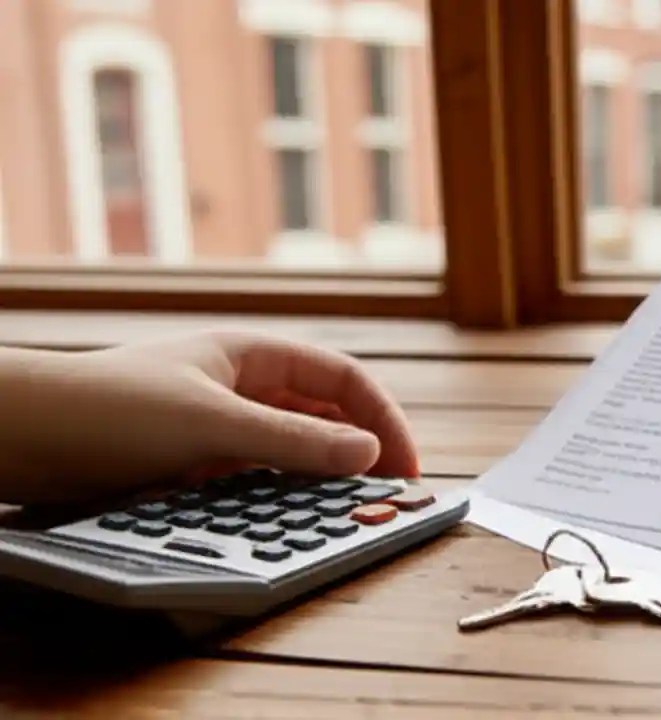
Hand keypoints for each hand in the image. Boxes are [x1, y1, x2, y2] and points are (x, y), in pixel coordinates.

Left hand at [0, 331, 417, 503]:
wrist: (24, 433)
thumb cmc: (110, 407)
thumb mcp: (214, 424)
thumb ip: (294, 442)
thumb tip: (368, 454)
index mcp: (255, 354)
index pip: (344, 379)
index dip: (382, 418)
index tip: (404, 466)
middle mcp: (244, 385)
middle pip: (325, 414)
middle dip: (362, 449)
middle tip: (389, 494)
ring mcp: (220, 424)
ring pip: (295, 448)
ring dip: (325, 475)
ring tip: (352, 508)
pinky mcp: (195, 462)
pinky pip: (260, 476)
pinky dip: (286, 493)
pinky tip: (296, 513)